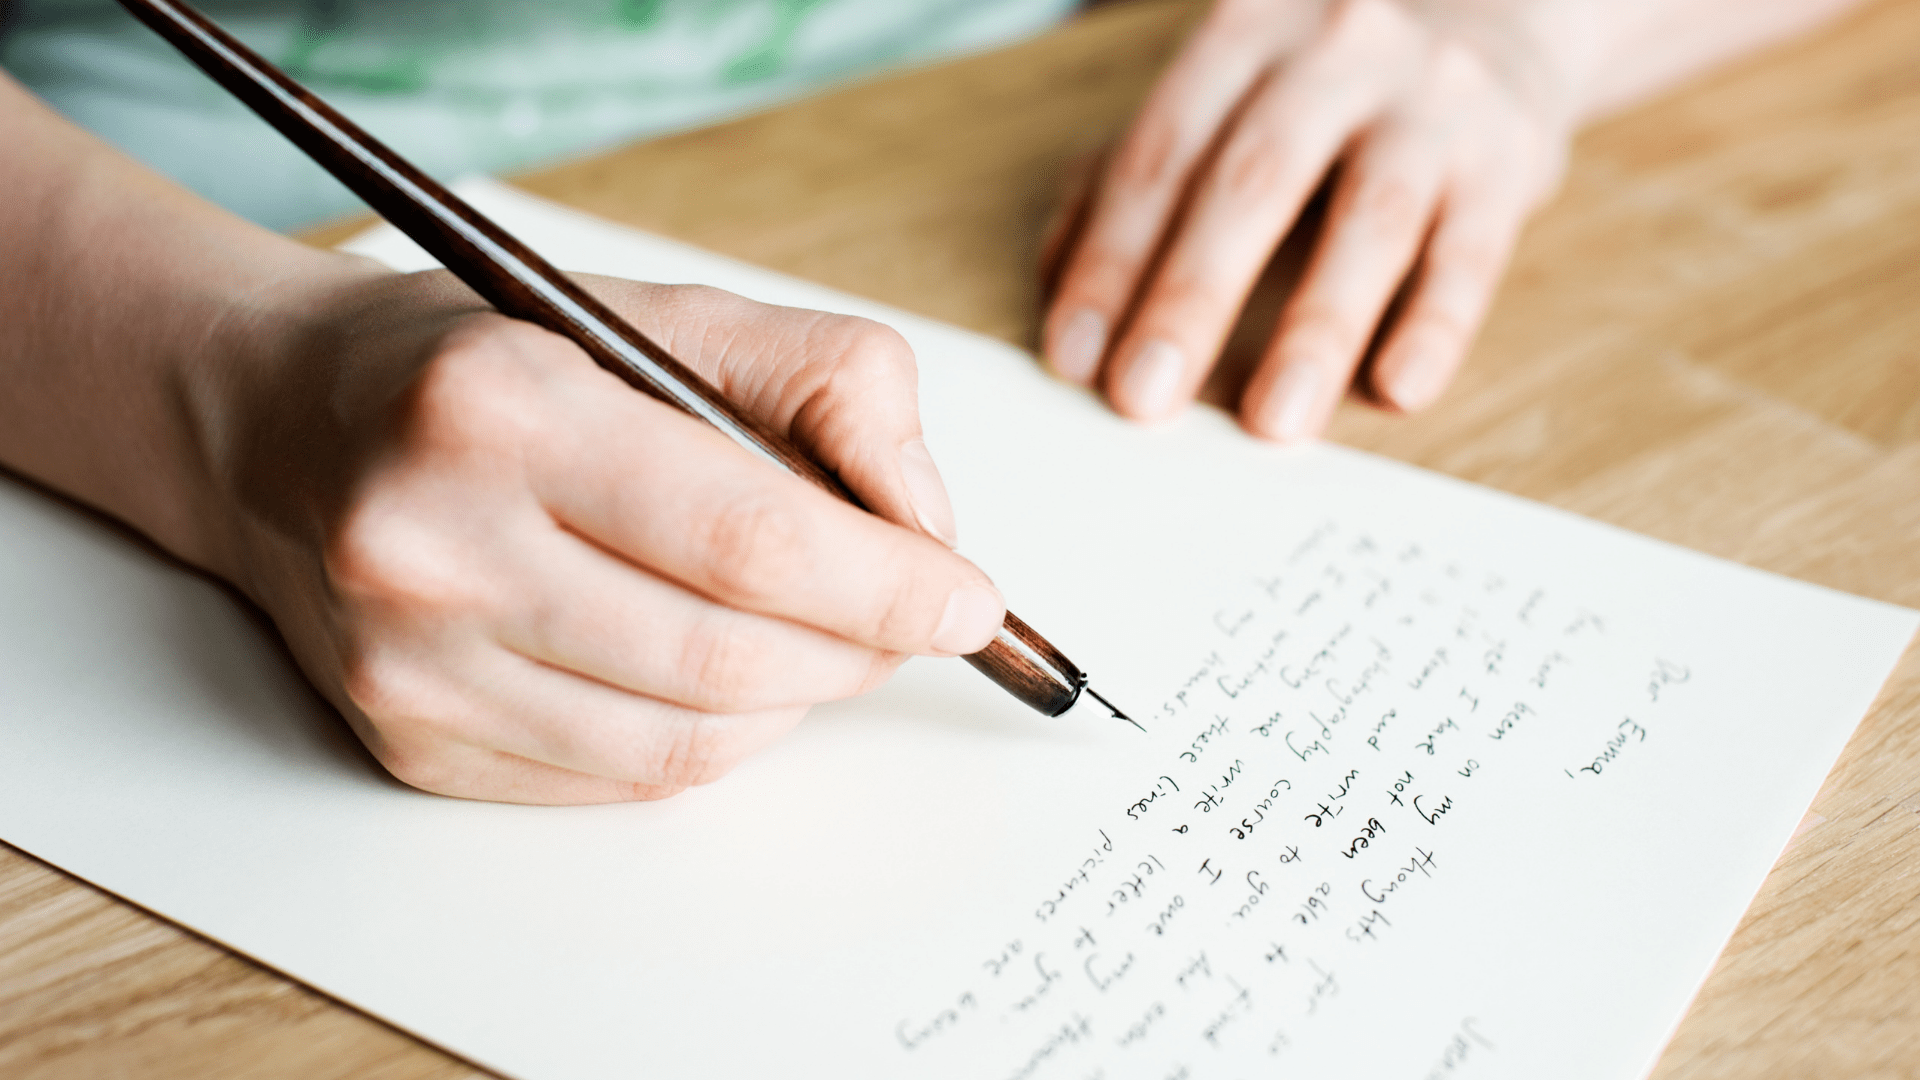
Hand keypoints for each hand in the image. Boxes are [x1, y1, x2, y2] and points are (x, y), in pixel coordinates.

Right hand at [210, 268, 1002, 803]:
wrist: (282, 427)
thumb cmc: (492, 362)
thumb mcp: (663, 311)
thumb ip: (826, 381)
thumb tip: (925, 524)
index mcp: (499, 408)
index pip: (746, 533)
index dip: (885, 583)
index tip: (966, 600)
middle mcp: (433, 546)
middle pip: (726, 654)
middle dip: (858, 649)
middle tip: (908, 619)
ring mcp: (412, 664)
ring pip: (687, 739)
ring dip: (796, 698)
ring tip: (814, 638)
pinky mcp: (410, 744)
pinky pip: (624, 781)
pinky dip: (714, 736)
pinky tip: (719, 674)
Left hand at [1042, 0, 1571, 439]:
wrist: (1494, 16)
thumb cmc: (1319, 88)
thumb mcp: (1222, 99)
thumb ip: (1130, 179)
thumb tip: (1057, 291)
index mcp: (1243, 35)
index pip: (1159, 157)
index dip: (1110, 260)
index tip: (1074, 358)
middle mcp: (1338, 50)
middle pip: (1252, 184)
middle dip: (1190, 298)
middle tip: (1143, 399)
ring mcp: (1432, 99)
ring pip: (1369, 219)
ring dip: (1315, 328)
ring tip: (1274, 424)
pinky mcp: (1510, 156)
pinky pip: (1472, 250)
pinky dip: (1436, 323)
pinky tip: (1399, 388)